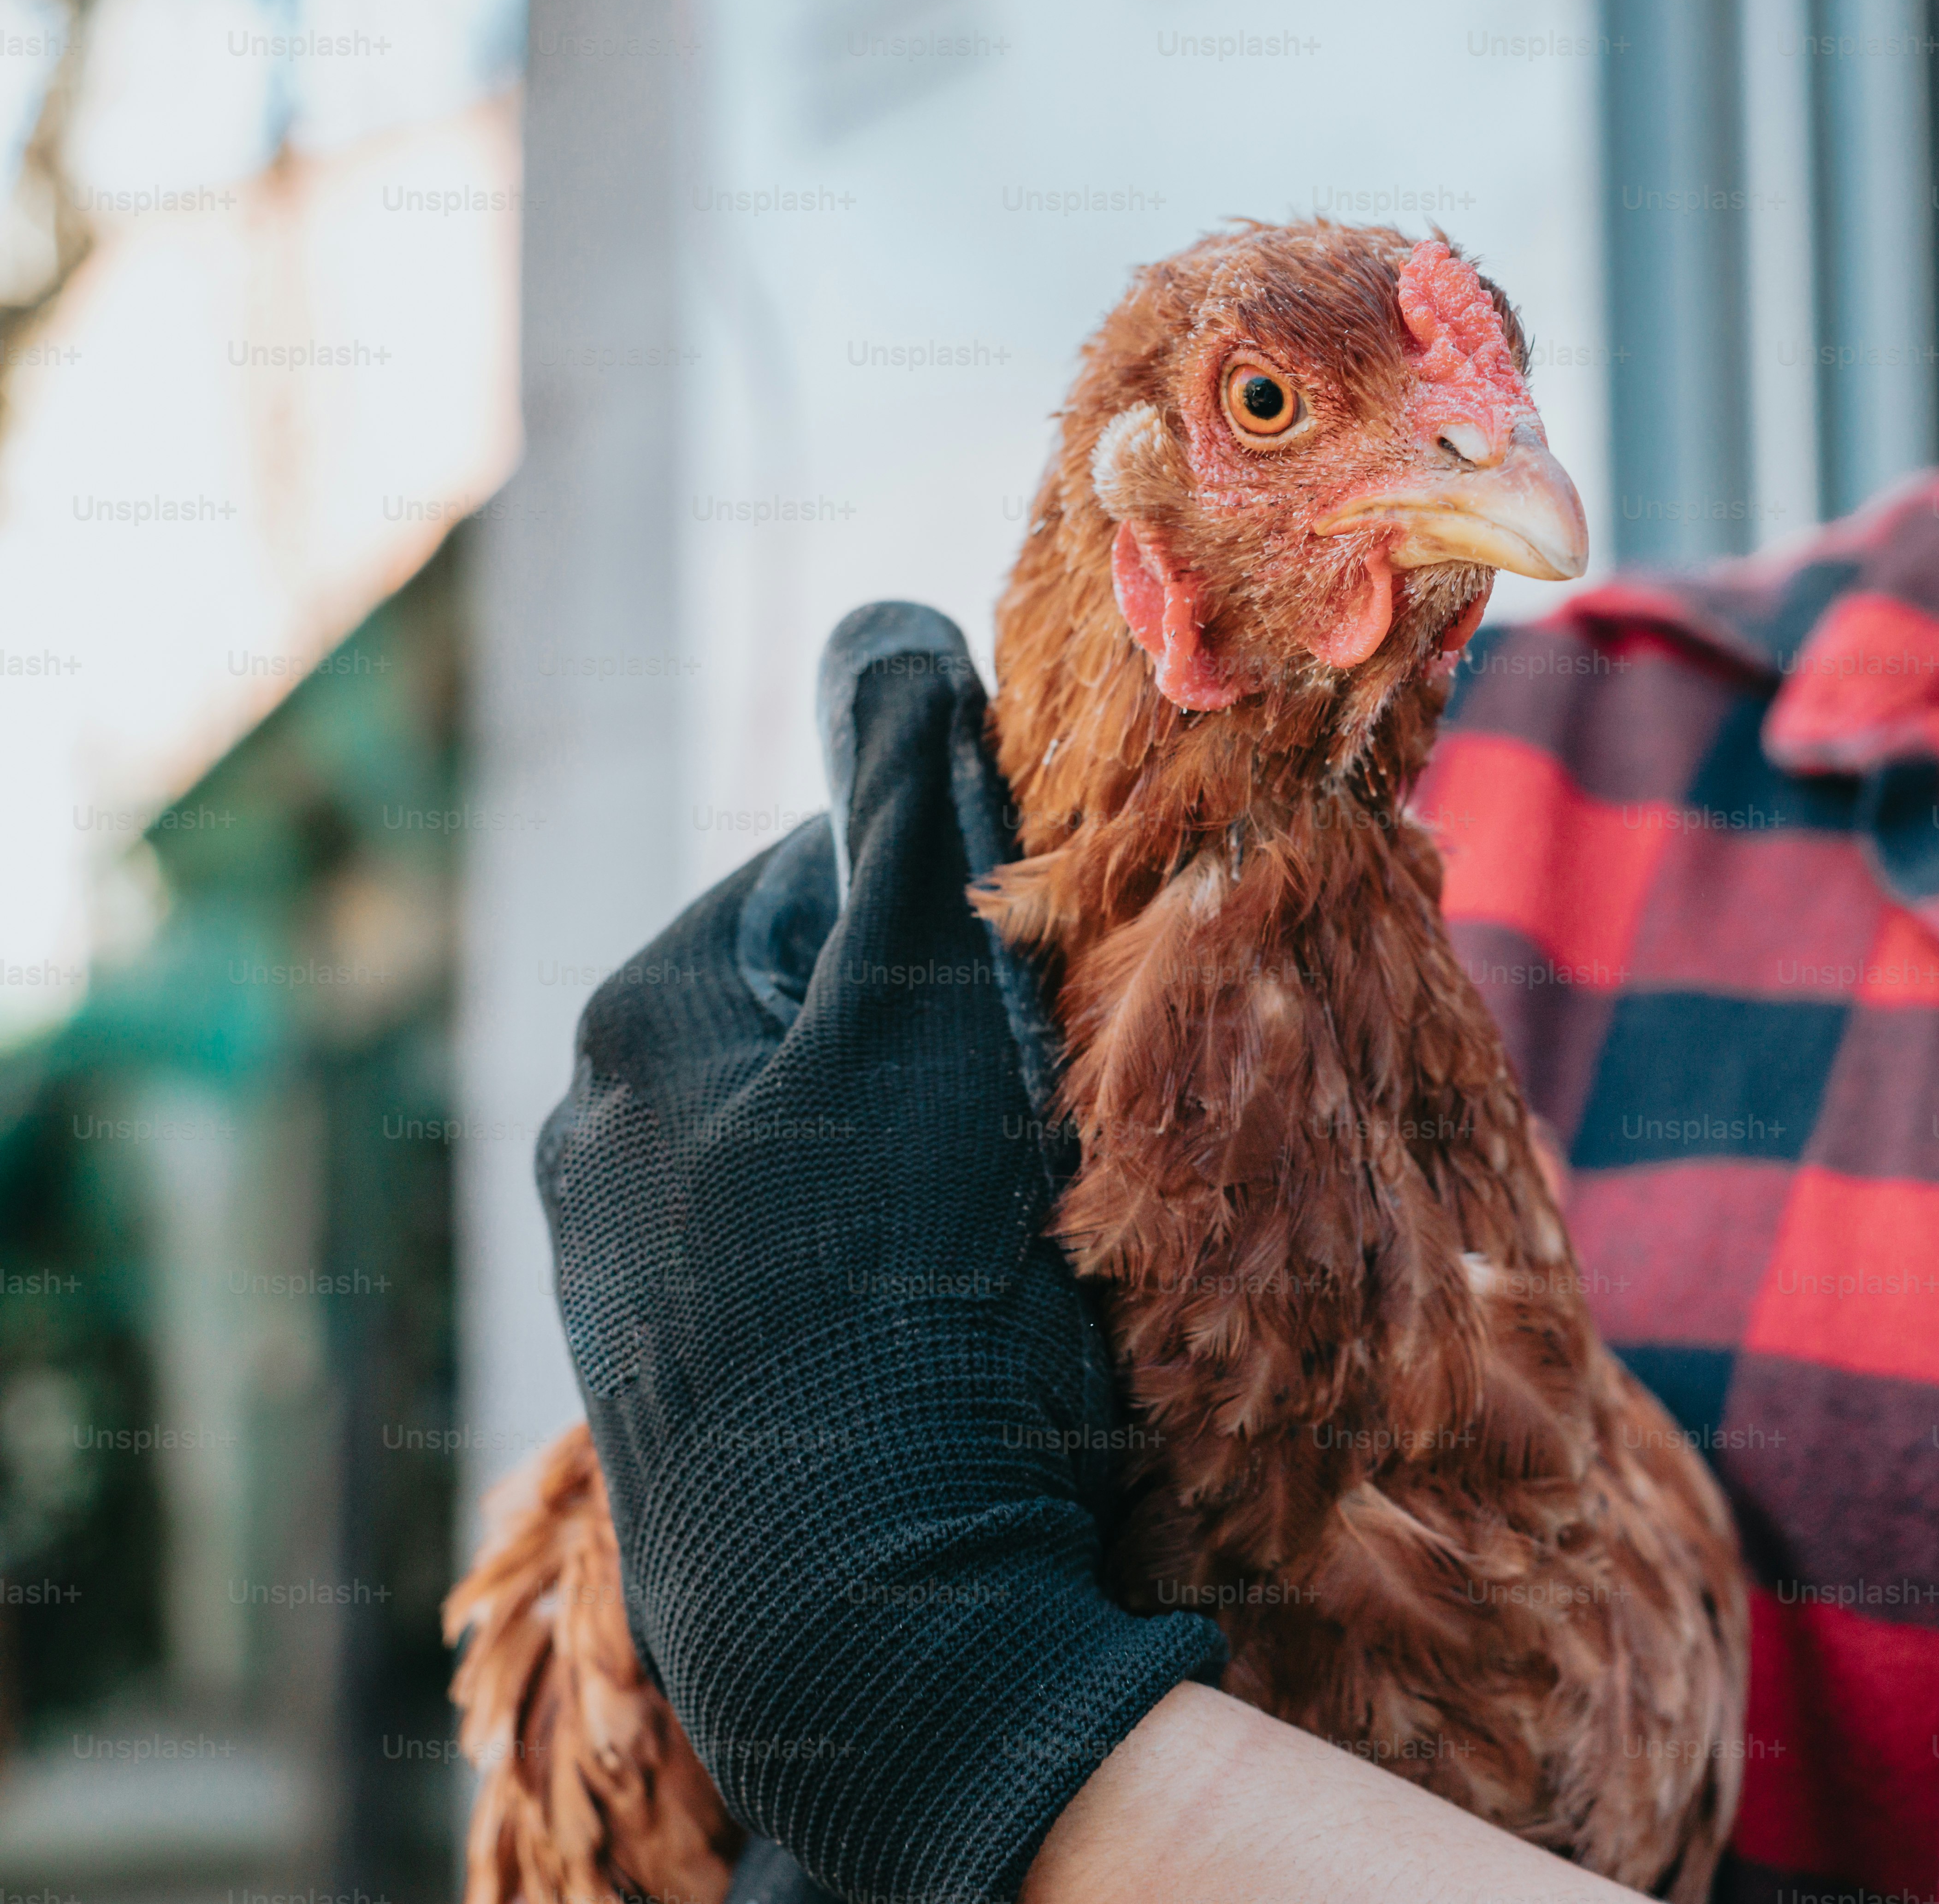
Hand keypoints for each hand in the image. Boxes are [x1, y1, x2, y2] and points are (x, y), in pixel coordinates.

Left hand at [543, 605, 1222, 1903]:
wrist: (858, 1610)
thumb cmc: (904, 1282)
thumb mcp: (921, 999)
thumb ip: (911, 803)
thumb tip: (888, 618)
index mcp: (645, 1013)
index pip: (843, 872)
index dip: (975, 911)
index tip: (1047, 991)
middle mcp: (601, 1127)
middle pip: (833, 1005)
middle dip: (947, 1031)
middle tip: (1043, 1116)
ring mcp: (631, 1264)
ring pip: (829, 1131)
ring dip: (930, 1147)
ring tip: (1007, 1235)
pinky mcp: (680, 1373)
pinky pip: (813, 1249)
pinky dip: (892, 1257)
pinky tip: (951, 1322)